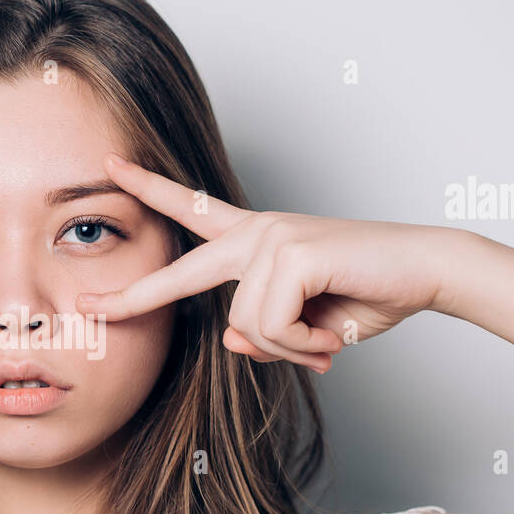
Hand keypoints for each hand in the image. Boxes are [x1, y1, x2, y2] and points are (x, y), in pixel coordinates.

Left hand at [74, 154, 449, 372]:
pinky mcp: (292, 252)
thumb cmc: (368, 293)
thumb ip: (265, 332)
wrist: (425, 272)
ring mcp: (273, 239)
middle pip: (183, 271)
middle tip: (89, 309)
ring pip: (247, 323)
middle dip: (134, 296)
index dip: (152, 191)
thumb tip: (233, 340)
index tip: (113, 167)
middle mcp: (258, 232)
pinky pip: (273, 323)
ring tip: (324, 339)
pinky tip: (330, 333)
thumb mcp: (305, 325)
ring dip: (289, 346)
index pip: (193, 212)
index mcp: (257, 238)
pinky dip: (304, 343)